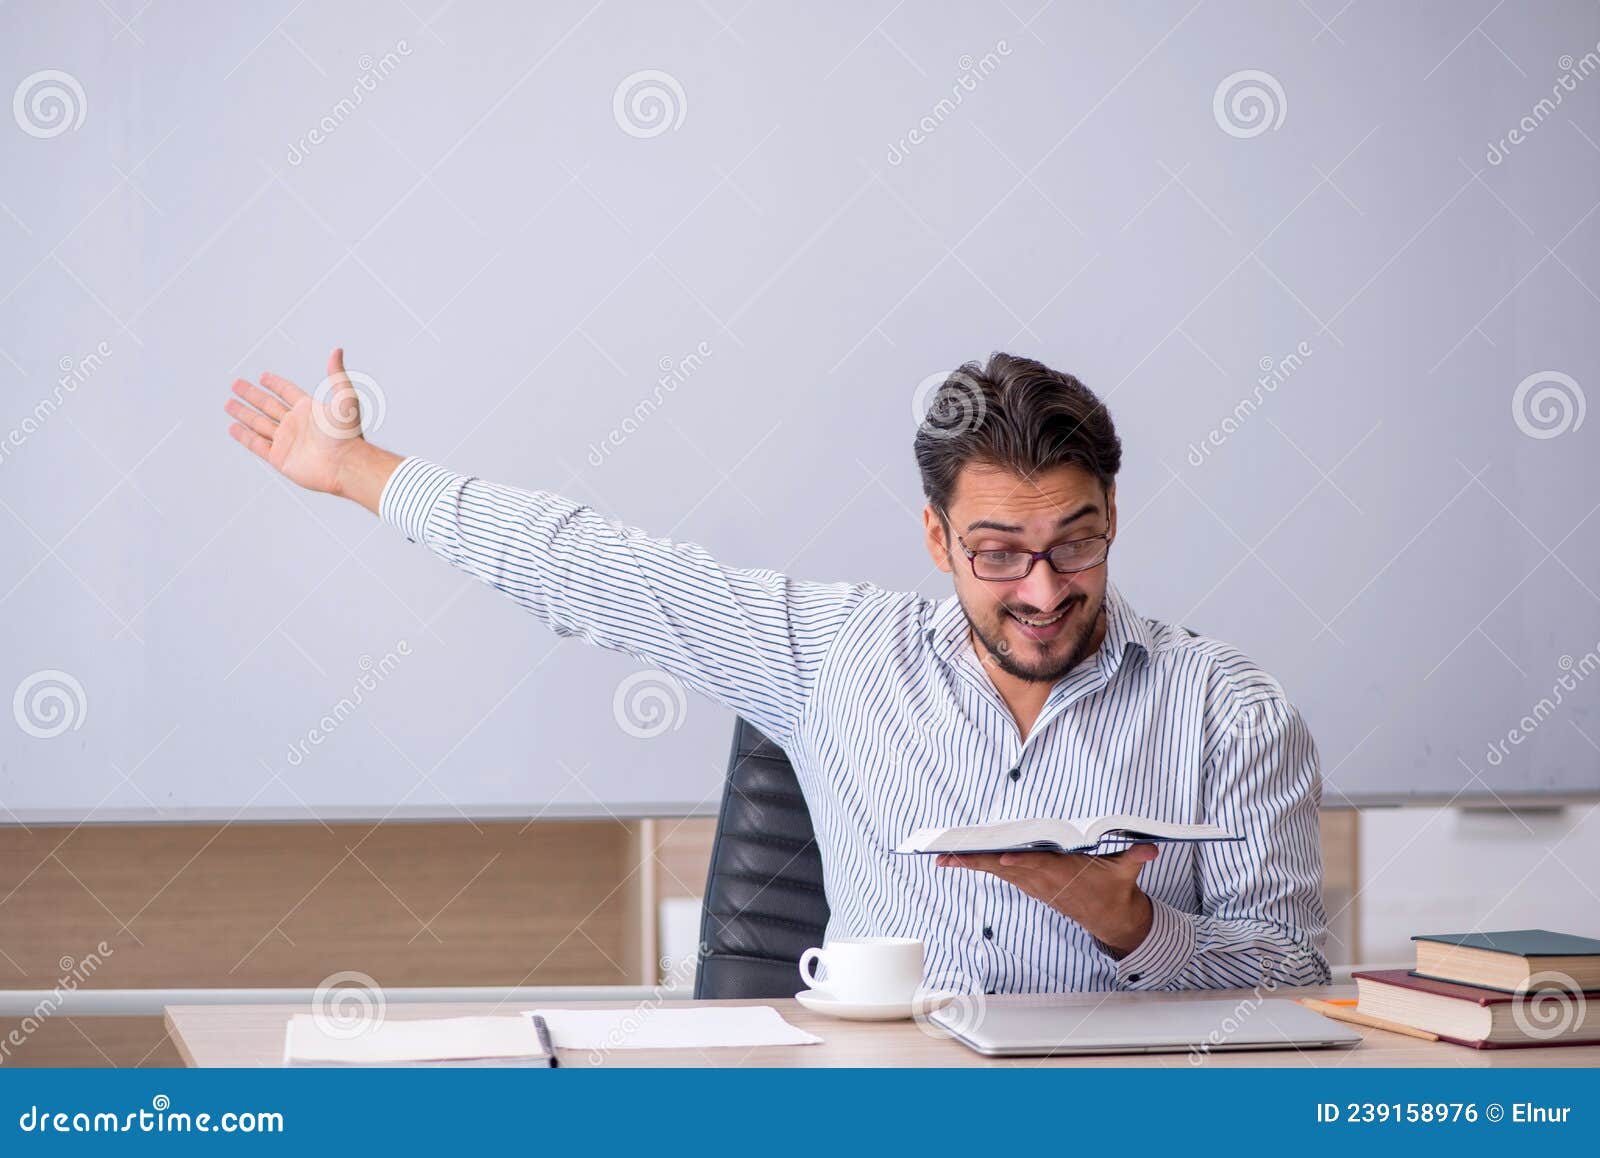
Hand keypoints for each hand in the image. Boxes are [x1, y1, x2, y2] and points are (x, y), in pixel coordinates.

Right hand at [224, 348, 399, 510]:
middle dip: (251, 395)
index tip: (263, 377)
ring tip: (228, 404)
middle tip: (236, 384)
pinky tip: (233, 427)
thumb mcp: (344, 398)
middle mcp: (296, 424)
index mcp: (309, 410)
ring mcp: (287, 441)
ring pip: (258, 423)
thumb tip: (338, 350)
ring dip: (243, 414)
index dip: (275, 384)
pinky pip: (256, 444)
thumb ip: (337, 374)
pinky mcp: (280, 458)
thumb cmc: (348, 435)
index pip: (287, 392)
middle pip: (268, 406)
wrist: (345, 465)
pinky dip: (244, 436)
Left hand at [936, 843, 1157, 955]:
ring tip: (942, 856)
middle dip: (977, 861)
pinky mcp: (1030, 884)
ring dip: (970, 863)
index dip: (1020, 864)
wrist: (1110, 917)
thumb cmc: (1116, 887)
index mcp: (1064, 874)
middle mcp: (1044, 880)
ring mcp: (1034, 883)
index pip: (1039, 867)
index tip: (1000, 860)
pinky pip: (1000, 872)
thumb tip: (1150, 848)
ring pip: (998, 871)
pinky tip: (958, 858)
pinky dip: (979, 864)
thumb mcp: (1127, 872)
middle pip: (1006, 868)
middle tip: (946, 856)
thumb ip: (1136, 856)